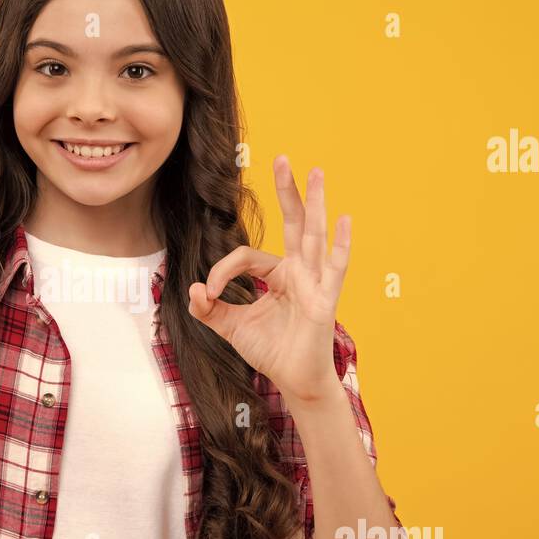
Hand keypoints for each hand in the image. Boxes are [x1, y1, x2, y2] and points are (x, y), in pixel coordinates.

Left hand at [186, 155, 349, 404]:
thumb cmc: (271, 352)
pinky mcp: (324, 299)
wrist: (294, 381)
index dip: (222, 271)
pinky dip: (340, 245)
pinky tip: (344, 220)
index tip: (208, 294)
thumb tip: (193, 289)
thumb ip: (209, 309)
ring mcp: (315, 282)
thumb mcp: (231, 327)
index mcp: (278, 275)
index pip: (246, 256)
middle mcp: (299, 272)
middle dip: (287, 191)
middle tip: (282, 157)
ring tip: (315, 173)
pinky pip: (334, 268)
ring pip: (313, 236)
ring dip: (313, 204)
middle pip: (294, 223)